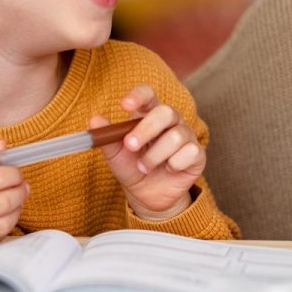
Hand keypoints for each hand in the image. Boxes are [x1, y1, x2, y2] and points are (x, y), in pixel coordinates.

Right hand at [0, 138, 26, 256]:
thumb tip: (2, 145)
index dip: (14, 174)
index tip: (15, 172)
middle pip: (5, 202)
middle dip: (20, 191)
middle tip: (21, 185)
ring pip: (4, 224)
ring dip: (17, 210)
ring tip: (15, 200)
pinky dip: (4, 228)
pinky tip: (1, 216)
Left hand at [92, 86, 203, 219]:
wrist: (147, 195)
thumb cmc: (132, 168)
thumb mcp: (115, 155)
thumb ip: (107, 137)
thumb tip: (94, 119)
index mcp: (148, 114)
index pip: (148, 95)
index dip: (138, 96)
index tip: (124, 105)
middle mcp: (170, 121)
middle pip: (166, 112)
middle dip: (146, 129)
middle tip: (130, 145)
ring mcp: (186, 136)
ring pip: (176, 136)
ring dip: (155, 155)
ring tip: (144, 167)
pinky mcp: (197, 154)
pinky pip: (190, 152)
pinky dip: (175, 164)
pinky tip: (168, 169)